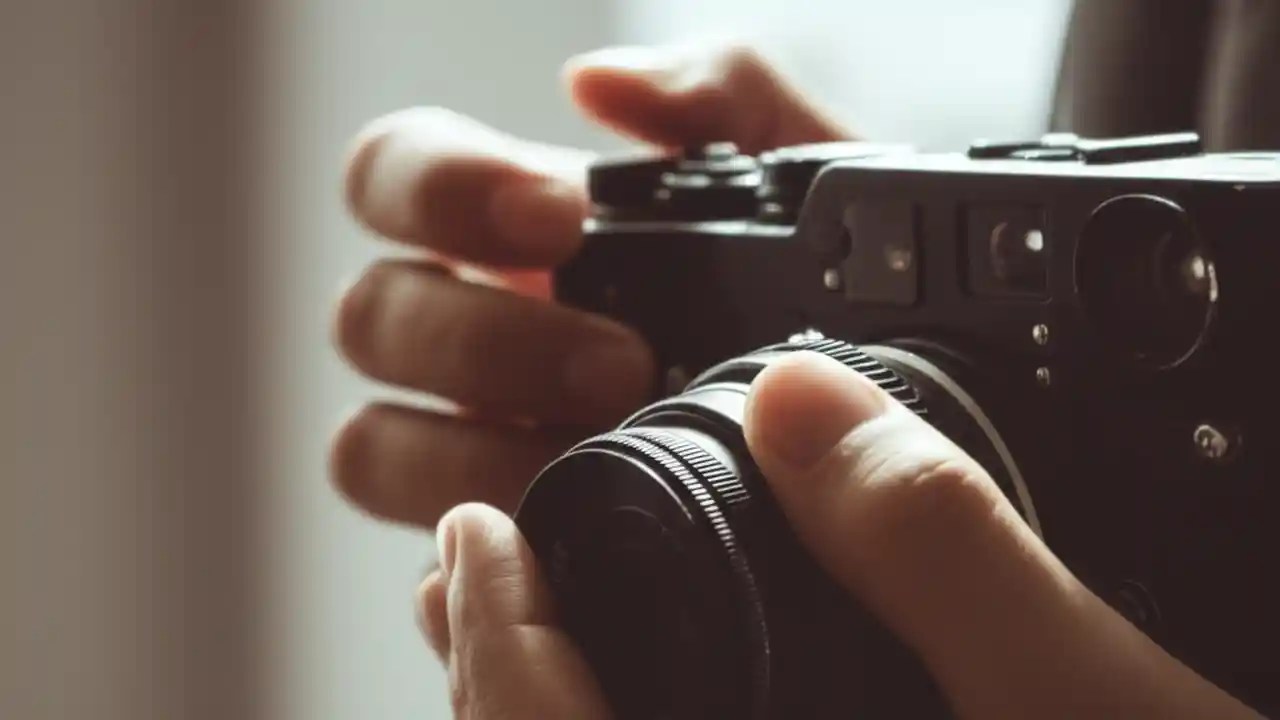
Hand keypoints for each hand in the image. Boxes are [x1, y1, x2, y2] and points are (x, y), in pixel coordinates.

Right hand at [330, 42, 848, 527]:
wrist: (891, 434)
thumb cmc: (832, 297)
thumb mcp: (805, 180)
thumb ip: (718, 94)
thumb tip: (594, 82)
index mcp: (518, 236)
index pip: (392, 178)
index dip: (441, 189)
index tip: (559, 219)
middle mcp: (477, 337)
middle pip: (371, 319)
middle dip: (482, 341)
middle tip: (620, 363)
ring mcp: (477, 447)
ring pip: (369, 446)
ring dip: (464, 454)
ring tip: (596, 461)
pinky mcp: (499, 553)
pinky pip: (428, 575)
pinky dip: (477, 567)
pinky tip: (566, 559)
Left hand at [416, 351, 1264, 718]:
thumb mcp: (1089, 698)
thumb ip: (941, 544)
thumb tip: (805, 400)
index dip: (495, 631)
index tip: (477, 530)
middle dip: (492, 669)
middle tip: (476, 557)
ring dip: (543, 706)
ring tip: (521, 618)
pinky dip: (626, 717)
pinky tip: (659, 676)